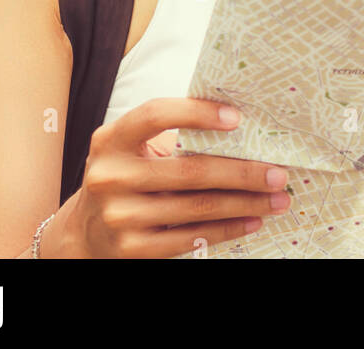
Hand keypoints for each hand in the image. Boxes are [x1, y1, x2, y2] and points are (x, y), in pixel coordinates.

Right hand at [47, 97, 292, 257]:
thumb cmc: (127, 175)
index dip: (197, 113)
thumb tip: (240, 122)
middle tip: (278, 172)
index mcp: (111, 140)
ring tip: (277, 198)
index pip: (156, 115)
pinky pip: (191, 238)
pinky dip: (227, 229)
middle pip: (190, 171)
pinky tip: (252, 221)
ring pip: (198, 207)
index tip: (237, 118)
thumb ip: (172, 134)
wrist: (85, 231)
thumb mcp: (134, 148)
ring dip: (245, 204)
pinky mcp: (131, 249)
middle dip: (243, 172)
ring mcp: (119, 216)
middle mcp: (110, 177)